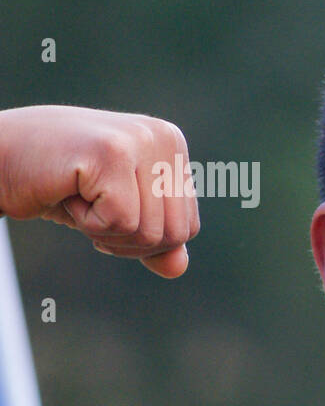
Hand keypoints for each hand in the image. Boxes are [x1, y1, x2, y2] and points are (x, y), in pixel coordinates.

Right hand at [0, 105, 198, 277]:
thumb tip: (179, 268)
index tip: (107, 209)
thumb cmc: (57, 184)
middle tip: (89, 207)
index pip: (186, 227)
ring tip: (78, 194)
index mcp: (173, 146)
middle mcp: (164, 137)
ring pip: (149, 232)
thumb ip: (152, 241)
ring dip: (103, 230)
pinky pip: (120, 222)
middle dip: (126, 240)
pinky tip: (68, 191)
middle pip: (173, 234)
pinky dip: (87, 221)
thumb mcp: (115, 215)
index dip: (143, 240)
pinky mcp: (113, 153)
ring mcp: (141, 141)